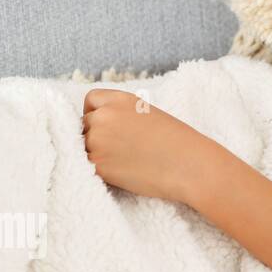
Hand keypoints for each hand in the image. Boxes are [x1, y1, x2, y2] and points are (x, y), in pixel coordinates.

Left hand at [81, 87, 214, 204]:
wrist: (190, 167)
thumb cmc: (178, 143)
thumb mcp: (150, 114)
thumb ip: (123, 114)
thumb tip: (99, 127)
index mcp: (122, 100)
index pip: (91, 99)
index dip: (96, 112)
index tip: (107, 126)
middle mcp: (106, 116)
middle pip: (84, 124)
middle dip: (95, 135)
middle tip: (120, 149)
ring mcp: (98, 140)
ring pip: (81, 146)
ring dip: (95, 153)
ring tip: (123, 162)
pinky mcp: (97, 164)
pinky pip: (85, 165)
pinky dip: (99, 169)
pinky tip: (120, 172)